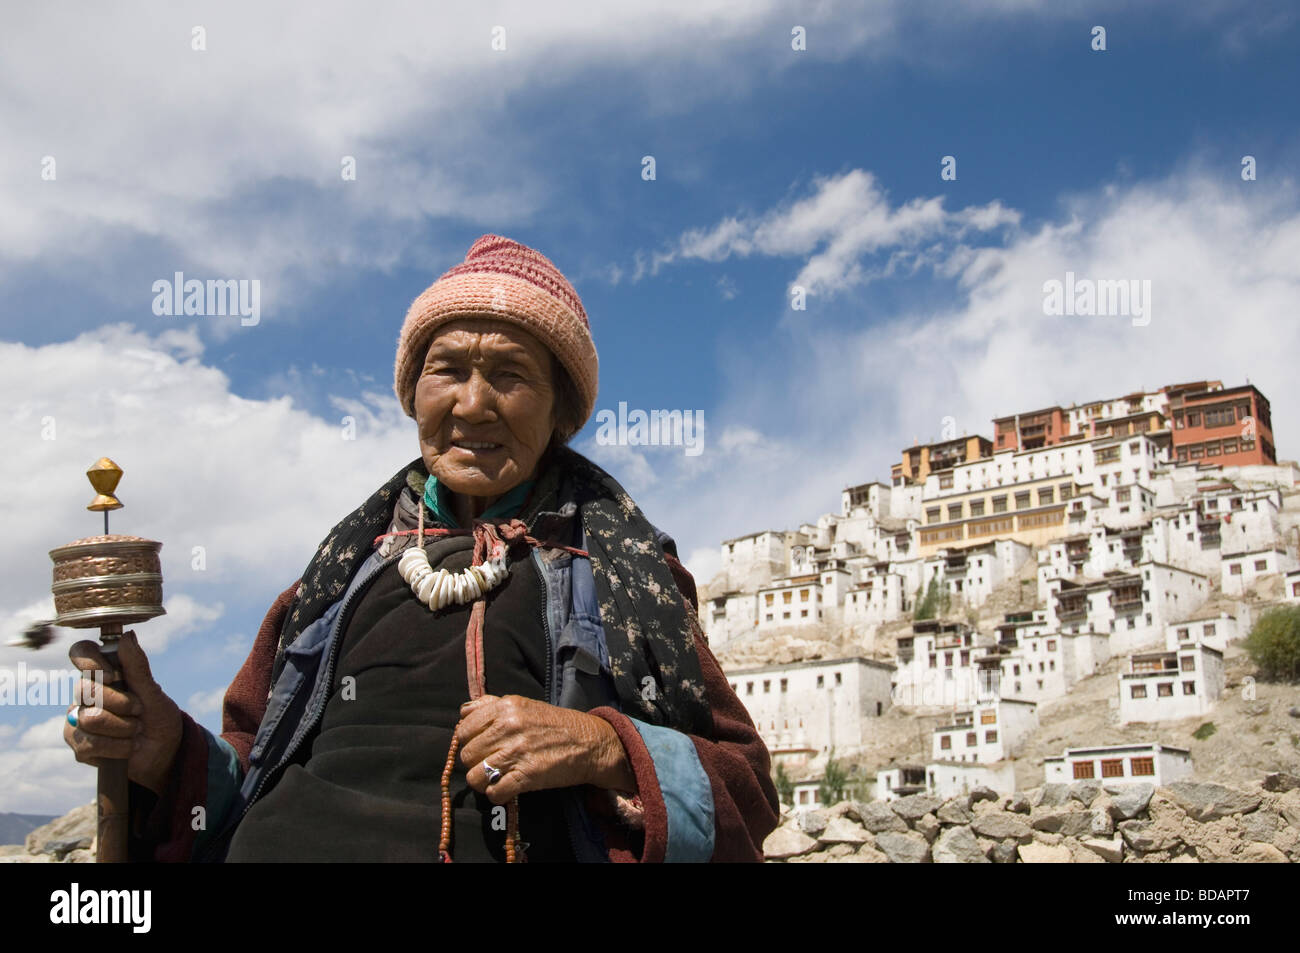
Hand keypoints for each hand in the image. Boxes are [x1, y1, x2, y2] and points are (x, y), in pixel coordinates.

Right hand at [63, 630, 183, 794]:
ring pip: (88, 718)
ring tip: (136, 730)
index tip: (111, 675)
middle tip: (139, 710)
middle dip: (121, 702)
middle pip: (85, 689)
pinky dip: (116, 747)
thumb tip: (126, 637)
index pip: (81, 653)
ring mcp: (79, 720)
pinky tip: (127, 748)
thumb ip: (138, 667)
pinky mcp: (80, 746)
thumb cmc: (159, 718)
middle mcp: (86, 694)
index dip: (90, 661)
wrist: (164, 752)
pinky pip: (89, 744)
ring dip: (122, 727)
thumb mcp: (154, 692)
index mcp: (104, 674)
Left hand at [456, 694, 635, 804]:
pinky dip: (497, 795)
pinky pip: (494, 793)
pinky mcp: (527, 776)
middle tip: (492, 763)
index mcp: (505, 707)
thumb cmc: (555, 724)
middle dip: (476, 762)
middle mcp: (508, 727)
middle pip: (466, 754)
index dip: (469, 741)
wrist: (590, 742)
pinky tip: (507, 789)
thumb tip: (463, 712)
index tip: (482, 746)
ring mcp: (517, 752)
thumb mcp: (523, 704)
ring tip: (497, 778)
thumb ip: (491, 705)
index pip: (463, 729)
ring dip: (484, 781)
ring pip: (474, 776)